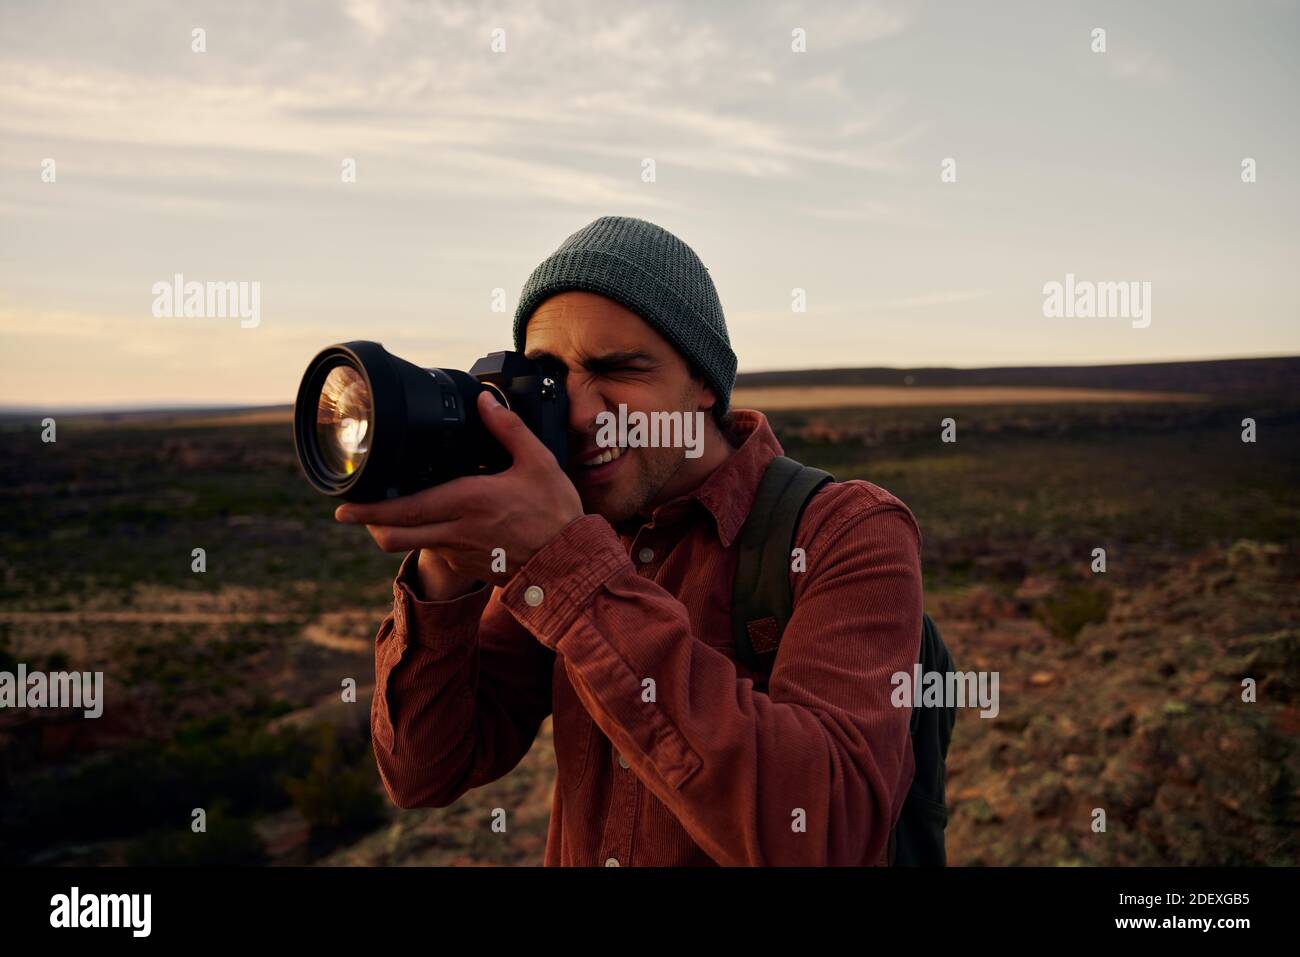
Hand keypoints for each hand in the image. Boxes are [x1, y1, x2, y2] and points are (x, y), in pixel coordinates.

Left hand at [335, 389, 583, 586]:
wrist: (568, 563)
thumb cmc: (555, 513)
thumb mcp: (537, 462)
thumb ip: (508, 429)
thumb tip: (485, 401)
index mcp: (466, 501)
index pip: (403, 510)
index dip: (367, 510)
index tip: (344, 506)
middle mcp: (455, 530)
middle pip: (392, 536)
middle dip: (367, 523)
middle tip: (350, 511)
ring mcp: (459, 552)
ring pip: (411, 545)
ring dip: (395, 531)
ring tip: (390, 512)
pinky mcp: (468, 565)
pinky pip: (437, 550)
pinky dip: (426, 538)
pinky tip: (436, 522)